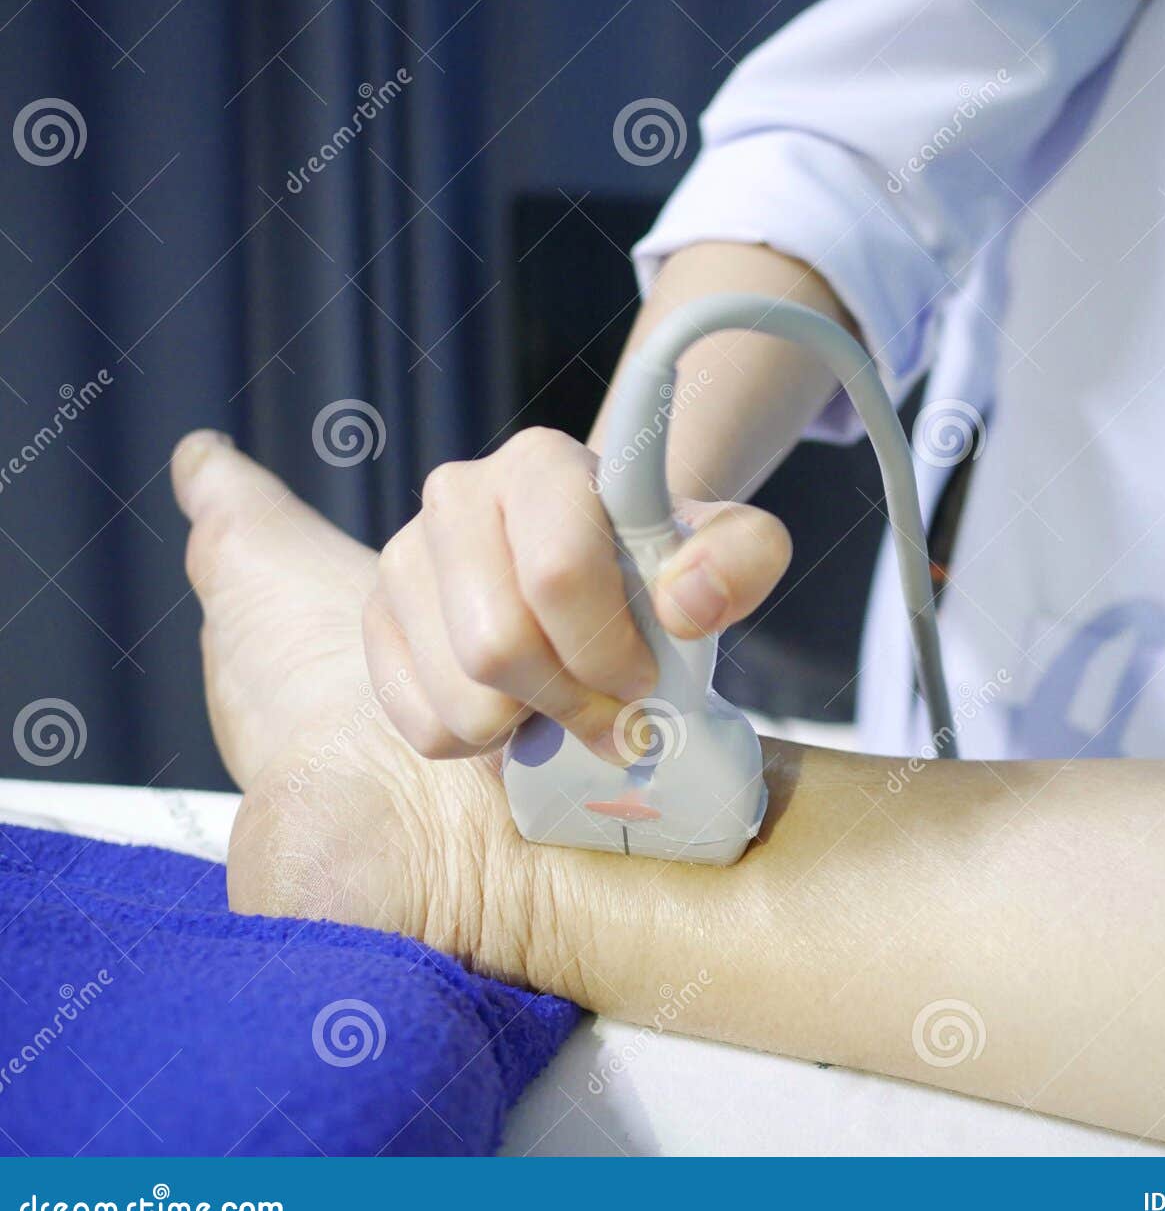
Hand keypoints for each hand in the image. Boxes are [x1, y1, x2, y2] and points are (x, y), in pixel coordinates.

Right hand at [363, 428, 791, 760]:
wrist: (598, 569)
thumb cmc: (662, 564)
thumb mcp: (732, 548)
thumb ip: (741, 560)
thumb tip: (687, 607)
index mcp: (541, 464)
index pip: (556, 572)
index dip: (608, 650)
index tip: (644, 678)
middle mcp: (457, 496)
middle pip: (498, 647)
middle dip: (570, 702)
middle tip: (611, 715)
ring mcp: (404, 558)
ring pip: (459, 698)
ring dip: (529, 728)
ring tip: (564, 701)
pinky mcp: (378, 622)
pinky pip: (422, 726)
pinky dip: (481, 745)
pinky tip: (518, 707)